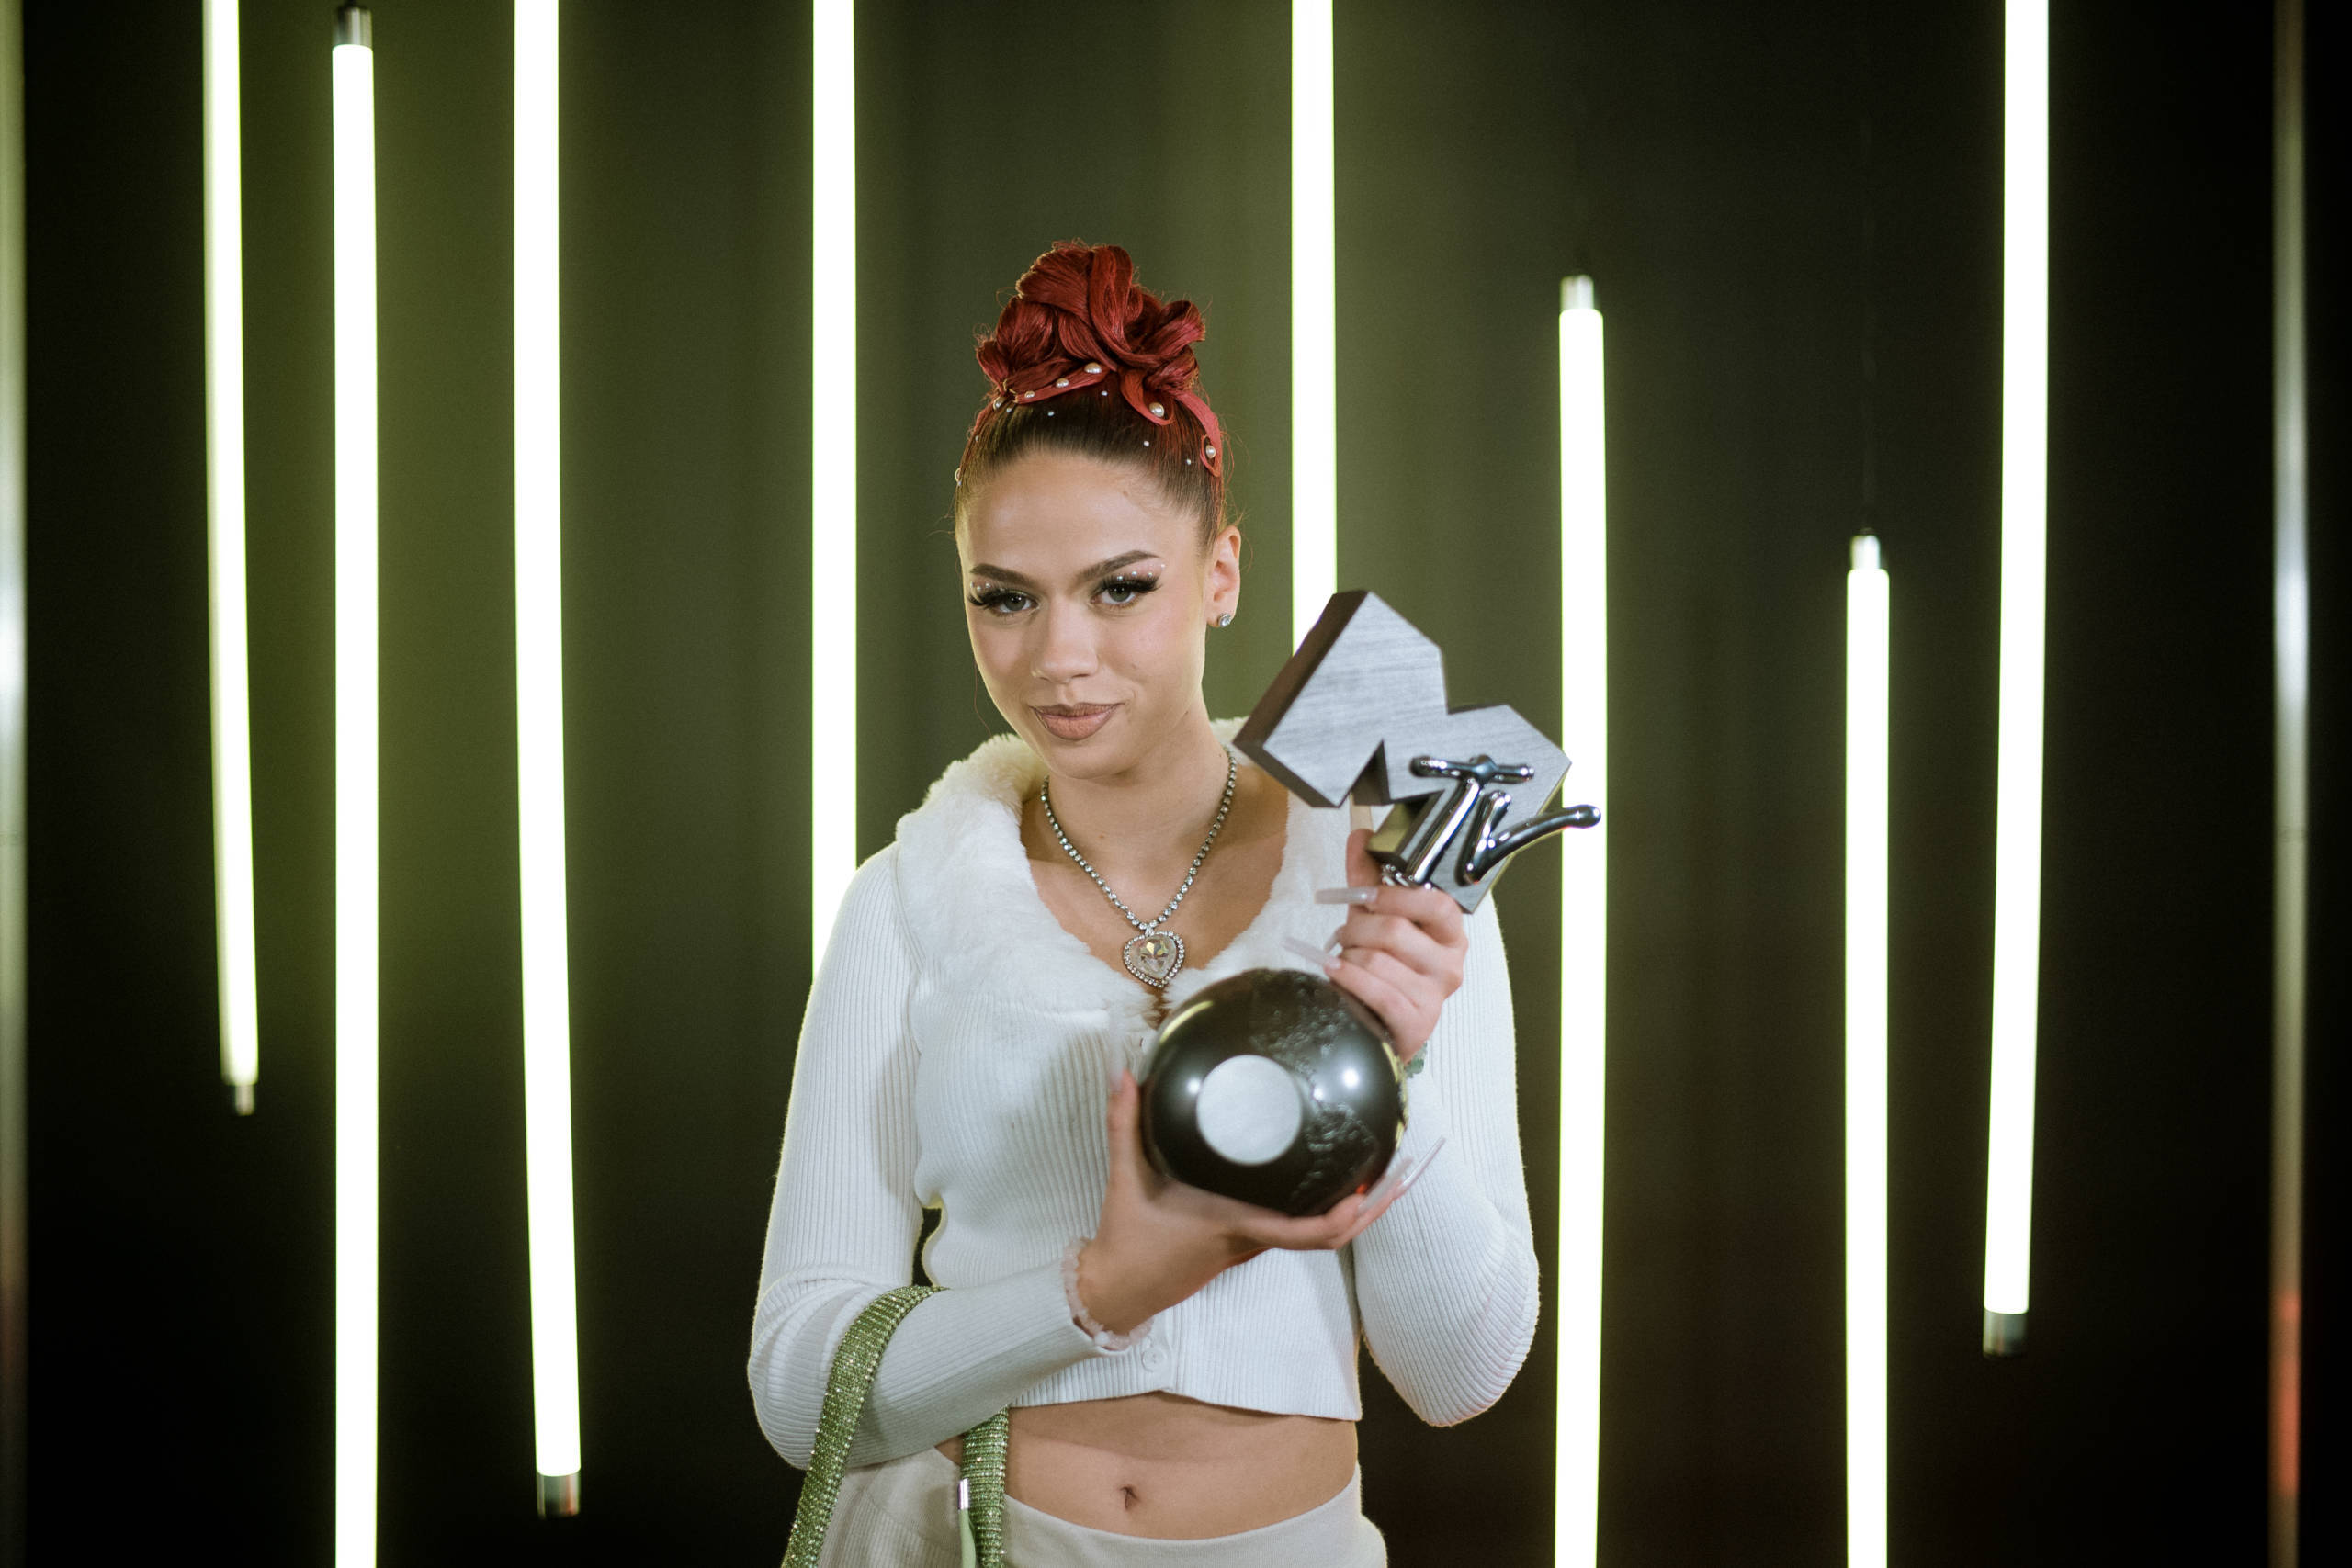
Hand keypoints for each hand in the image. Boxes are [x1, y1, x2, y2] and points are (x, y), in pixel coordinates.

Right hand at [1073, 1070, 1422, 1334]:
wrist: (1121, 1288)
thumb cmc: (1130, 1240)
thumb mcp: (1126, 1177)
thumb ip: (1125, 1122)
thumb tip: (1124, 1074)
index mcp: (1238, 1224)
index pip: (1304, 1234)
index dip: (1342, 1219)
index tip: (1366, 1193)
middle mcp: (1255, 1237)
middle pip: (1329, 1234)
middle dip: (1369, 1207)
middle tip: (1400, 1171)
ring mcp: (1254, 1243)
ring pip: (1318, 1232)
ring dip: (1353, 1209)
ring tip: (1382, 1169)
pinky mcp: (1247, 1242)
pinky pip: (1298, 1226)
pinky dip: (1325, 1209)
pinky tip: (1331, 1177)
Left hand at [1311, 828, 1467, 1063]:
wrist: (1380, 1025)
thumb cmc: (1383, 970)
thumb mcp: (1377, 920)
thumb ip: (1369, 880)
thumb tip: (1361, 836)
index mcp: (1450, 934)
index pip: (1437, 904)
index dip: (1397, 896)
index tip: (1367, 896)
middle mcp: (1451, 965)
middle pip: (1396, 930)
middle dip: (1358, 928)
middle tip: (1346, 935)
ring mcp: (1436, 997)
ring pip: (1378, 960)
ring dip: (1349, 957)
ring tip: (1345, 960)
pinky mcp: (1417, 1024)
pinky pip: (1377, 992)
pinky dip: (1348, 978)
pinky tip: (1335, 973)